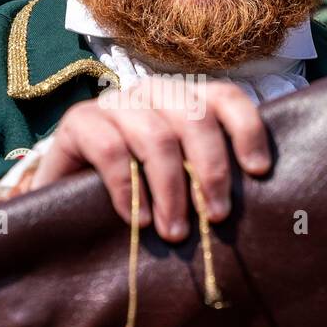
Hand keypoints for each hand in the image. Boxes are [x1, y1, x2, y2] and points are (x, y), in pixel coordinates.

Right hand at [31, 79, 270, 241]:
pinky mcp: (78, 122)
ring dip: (171, 190)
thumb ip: (209, 178)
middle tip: (217, 217)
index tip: (259, 171)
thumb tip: (256, 198)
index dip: (247, 129)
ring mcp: (114, 104)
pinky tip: (137, 221)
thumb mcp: (180, 181)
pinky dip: (129, 190)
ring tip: (176, 232)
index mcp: (185, 101)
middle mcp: (151, 94)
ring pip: (155, 136)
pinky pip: (111, 150)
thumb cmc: (138, 192)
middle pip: (194, 118)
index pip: (225, 97)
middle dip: (211, 170)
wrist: (67, 196)